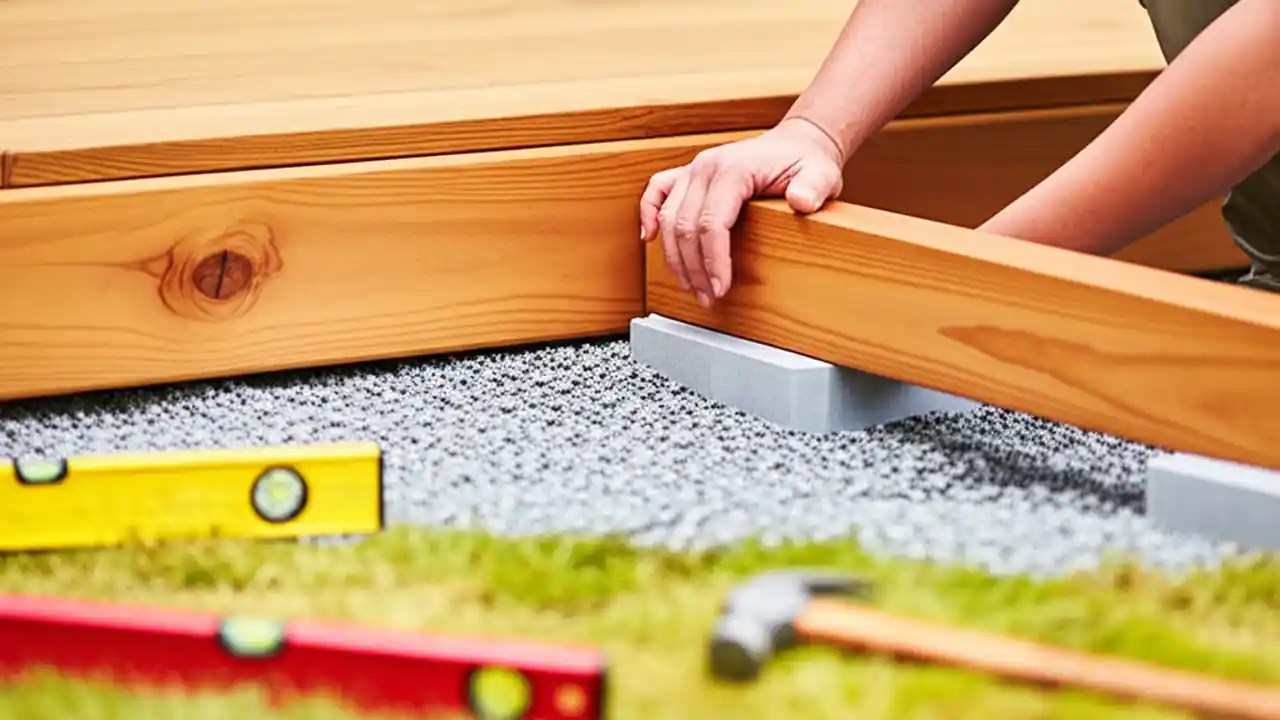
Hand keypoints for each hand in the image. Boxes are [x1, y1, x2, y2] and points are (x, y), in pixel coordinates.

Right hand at [638, 117, 845, 306]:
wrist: (795, 143)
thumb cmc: (805, 162)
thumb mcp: (821, 174)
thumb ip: (813, 188)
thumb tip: (801, 202)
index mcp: (733, 169)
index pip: (711, 223)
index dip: (713, 260)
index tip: (721, 287)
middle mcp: (705, 167)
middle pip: (685, 226)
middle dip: (694, 268)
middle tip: (708, 296)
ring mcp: (693, 170)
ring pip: (668, 218)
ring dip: (675, 257)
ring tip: (692, 286)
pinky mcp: (688, 175)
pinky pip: (656, 192)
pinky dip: (647, 214)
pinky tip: (650, 238)